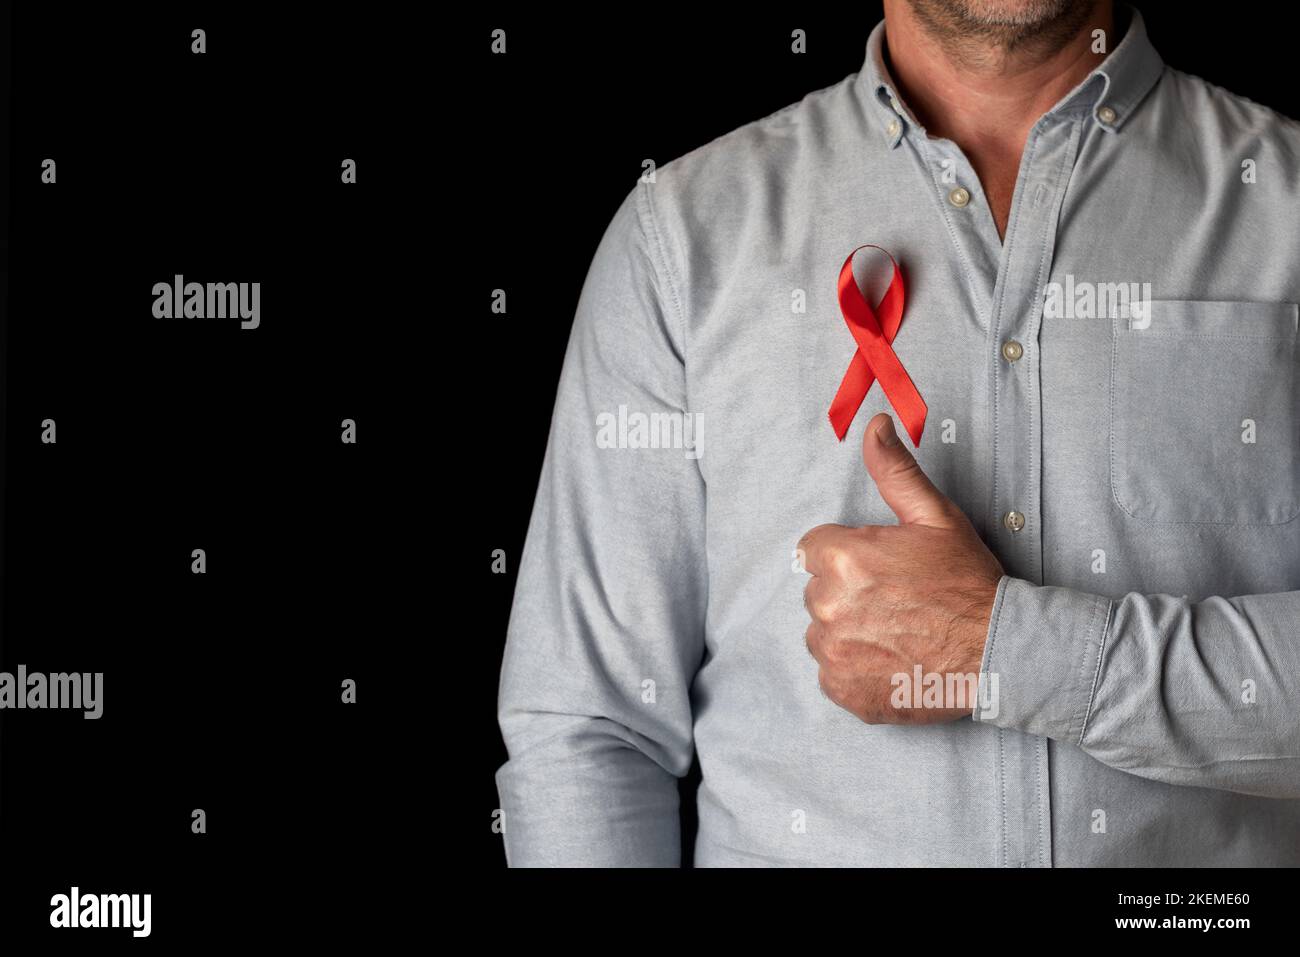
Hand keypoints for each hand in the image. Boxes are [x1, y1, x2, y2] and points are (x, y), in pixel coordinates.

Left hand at [797, 412, 1003, 723]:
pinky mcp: (843, 690)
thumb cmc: (968, 582)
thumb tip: (875, 425)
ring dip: (849, 632)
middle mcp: (828, 607)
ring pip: (822, 633)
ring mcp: (834, 653)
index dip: (849, 555)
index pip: (816, 550)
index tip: (883, 569)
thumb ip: (895, 471)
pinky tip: (891, 660)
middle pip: (818, 591)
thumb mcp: (935, 517)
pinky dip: (855, 670)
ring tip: (896, 631)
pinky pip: (832, 673)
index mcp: (842, 559)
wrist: (999, 652)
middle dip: (848, 592)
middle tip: (897, 601)